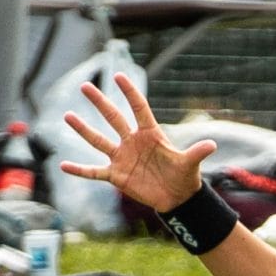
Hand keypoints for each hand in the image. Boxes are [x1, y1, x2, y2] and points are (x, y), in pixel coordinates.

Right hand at [62, 73, 217, 213]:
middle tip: (85, 86)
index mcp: (150, 134)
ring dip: (83, 129)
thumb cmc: (184, 177)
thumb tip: (213, 144)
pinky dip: (79, 170)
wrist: (177, 198)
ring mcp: (122, 158)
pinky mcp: (116, 175)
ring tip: (68, 115)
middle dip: (100, 102)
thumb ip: (197, 153)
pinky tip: (63, 165)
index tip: (118, 76)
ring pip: (99, 141)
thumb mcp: (190, 164)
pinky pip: (94, 171)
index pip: (138, 109)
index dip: (130, 93)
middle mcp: (132, 142)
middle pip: (113, 118)